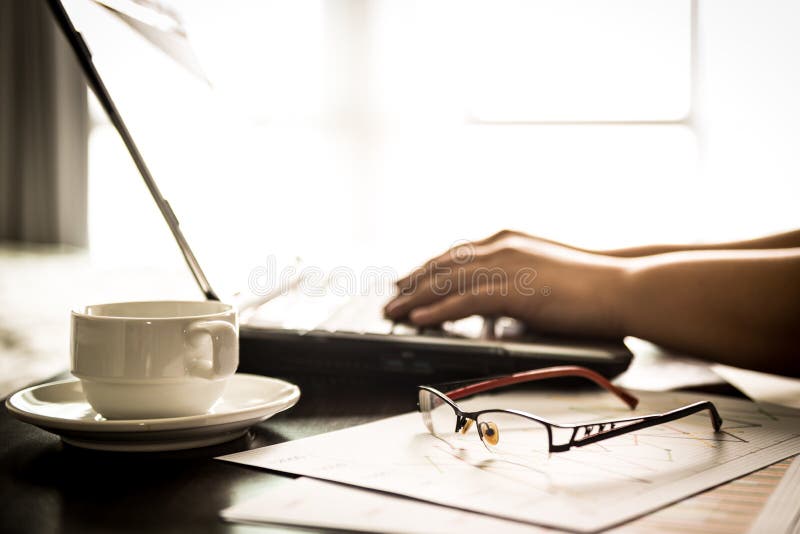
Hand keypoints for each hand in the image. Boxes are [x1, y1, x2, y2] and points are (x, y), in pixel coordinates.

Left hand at [384, 230, 629, 338]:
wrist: (621, 285)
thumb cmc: (588, 284)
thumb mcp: (542, 274)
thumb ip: (514, 280)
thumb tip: (496, 304)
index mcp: (506, 241)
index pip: (455, 256)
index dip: (426, 270)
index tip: (405, 283)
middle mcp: (500, 247)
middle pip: (442, 265)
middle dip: (412, 284)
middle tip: (388, 301)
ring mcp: (507, 265)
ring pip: (447, 281)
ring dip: (415, 299)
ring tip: (392, 314)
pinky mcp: (514, 288)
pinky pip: (465, 300)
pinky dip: (438, 311)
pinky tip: (419, 321)